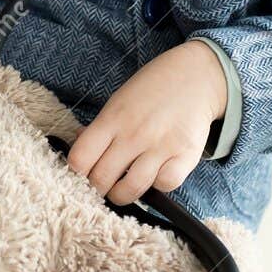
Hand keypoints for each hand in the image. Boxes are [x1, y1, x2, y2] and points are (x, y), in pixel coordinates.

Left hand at [67, 41, 227, 205]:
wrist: (195, 76)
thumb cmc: (152, 90)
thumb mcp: (118, 102)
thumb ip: (101, 129)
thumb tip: (82, 159)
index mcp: (112, 119)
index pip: (80, 158)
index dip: (76, 172)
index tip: (81, 174)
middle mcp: (135, 134)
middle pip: (102, 178)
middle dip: (96, 188)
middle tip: (101, 186)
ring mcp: (161, 146)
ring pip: (131, 189)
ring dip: (122, 195)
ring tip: (122, 189)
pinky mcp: (186, 155)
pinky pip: (165, 185)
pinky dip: (158, 185)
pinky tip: (154, 175)